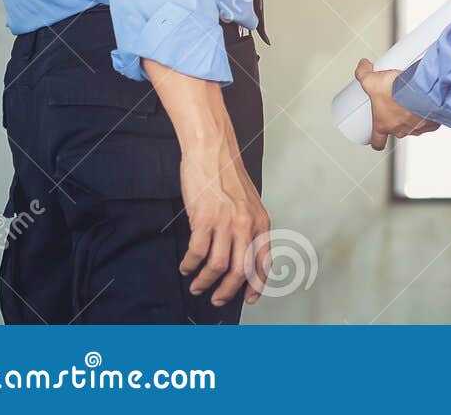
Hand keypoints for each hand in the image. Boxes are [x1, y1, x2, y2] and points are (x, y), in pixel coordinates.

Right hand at [176, 133, 272, 306]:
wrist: (213, 152)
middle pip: (240, 271)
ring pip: (218, 266)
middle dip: (228, 291)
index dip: (256, 285)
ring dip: (206, 282)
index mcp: (261, 222)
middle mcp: (247, 225)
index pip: (263, 262)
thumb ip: (249, 227)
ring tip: (198, 286)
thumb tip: (242, 254)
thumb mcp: (249, 203)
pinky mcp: (204, 219)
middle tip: (217, 299)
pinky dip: (190, 265)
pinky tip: (186, 266)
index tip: (249, 298)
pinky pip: (197, 252)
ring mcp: (226, 223)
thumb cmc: (228, 176)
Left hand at [355, 59, 440, 151]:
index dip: (376, 139)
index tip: (377, 135)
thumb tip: (362, 66)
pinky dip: (429, 114)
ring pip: (414, 127)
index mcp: (383, 124)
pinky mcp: (432, 123)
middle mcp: (400, 129)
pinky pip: (430, 121)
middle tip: (397, 106)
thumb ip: (363, 73)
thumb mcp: (372, 80)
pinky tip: (427, 105)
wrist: (421, 89)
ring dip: (413, 117)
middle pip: (396, 131)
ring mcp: (416, 128)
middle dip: (396, 120)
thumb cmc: (397, 91)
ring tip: (413, 102)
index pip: (377, 141)